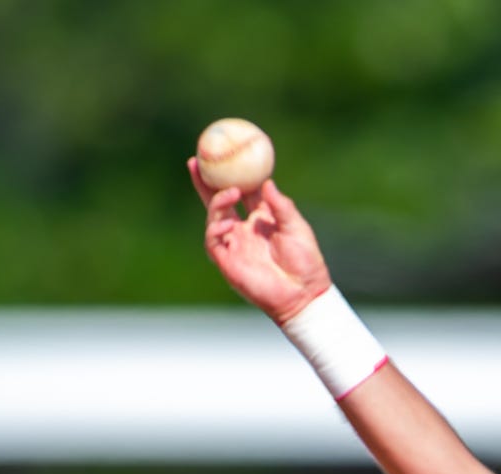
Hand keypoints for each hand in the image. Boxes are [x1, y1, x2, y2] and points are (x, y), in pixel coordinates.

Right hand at [190, 162, 331, 322]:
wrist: (302, 294)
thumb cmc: (305, 262)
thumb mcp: (297, 227)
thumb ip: (281, 206)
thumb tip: (267, 182)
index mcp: (261, 217)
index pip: (242, 189)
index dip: (232, 172)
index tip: (226, 152)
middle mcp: (244, 228)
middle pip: (218, 199)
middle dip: (204, 181)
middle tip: (195, 160)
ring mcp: (234, 244)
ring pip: (213, 217)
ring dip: (218, 201)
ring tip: (230, 192)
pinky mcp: (227, 261)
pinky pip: (213, 240)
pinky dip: (215, 228)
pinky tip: (227, 223)